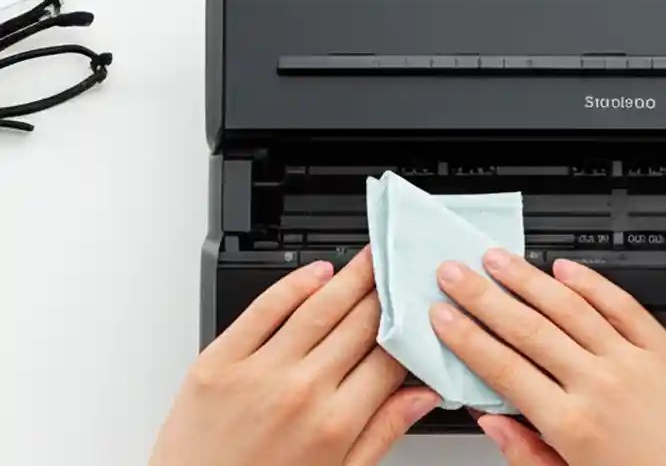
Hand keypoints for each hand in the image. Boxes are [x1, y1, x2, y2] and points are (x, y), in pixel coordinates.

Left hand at [150, 249, 439, 465]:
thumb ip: (383, 432)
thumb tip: (423, 396)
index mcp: (335, 424)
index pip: (390, 359)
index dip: (411, 330)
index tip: (422, 311)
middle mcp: (301, 392)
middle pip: (360, 325)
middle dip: (387, 294)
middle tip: (403, 270)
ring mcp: (258, 373)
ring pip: (319, 309)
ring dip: (351, 277)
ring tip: (370, 258)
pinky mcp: (218, 363)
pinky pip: (263, 310)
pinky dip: (294, 284)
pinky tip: (316, 272)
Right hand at [432, 250, 665, 465]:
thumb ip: (529, 453)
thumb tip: (493, 421)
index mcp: (572, 426)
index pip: (503, 369)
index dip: (466, 337)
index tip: (443, 315)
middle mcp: (600, 386)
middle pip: (528, 329)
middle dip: (483, 296)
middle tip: (454, 272)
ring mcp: (635, 363)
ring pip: (571, 307)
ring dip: (528, 279)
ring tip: (499, 260)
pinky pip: (623, 305)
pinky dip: (592, 283)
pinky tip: (566, 268)